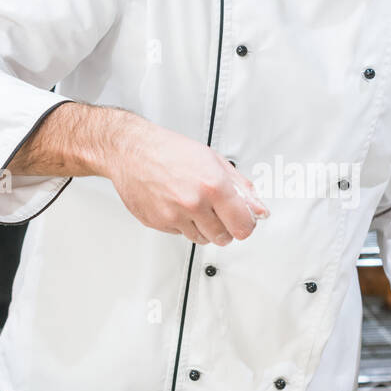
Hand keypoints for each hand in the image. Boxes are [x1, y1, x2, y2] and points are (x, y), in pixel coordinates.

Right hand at [108, 120, 268, 245]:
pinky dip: (183, 224)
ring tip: (196, 206)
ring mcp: (174, 216)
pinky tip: (178, 205)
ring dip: (204, 228)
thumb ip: (241, 188)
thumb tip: (258, 208)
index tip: (245, 221)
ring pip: (202, 239)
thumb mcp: (214, 161)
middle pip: (224, 238)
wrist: (132, 151)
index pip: (243, 226)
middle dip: (226, 228)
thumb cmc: (170, 151)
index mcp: (212, 185)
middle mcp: (193, 203)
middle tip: (220, 213)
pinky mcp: (158, 223)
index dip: (246, 225)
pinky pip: (180, 234)